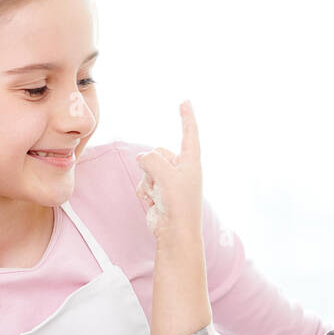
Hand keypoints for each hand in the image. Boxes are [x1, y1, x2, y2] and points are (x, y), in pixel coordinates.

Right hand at [135, 100, 202, 242]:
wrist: (173, 232)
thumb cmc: (178, 203)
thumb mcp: (165, 174)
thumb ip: (151, 158)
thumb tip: (142, 158)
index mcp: (191, 161)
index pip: (189, 133)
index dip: (187, 116)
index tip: (185, 101)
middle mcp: (181, 168)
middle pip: (157, 152)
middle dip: (152, 166)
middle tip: (162, 183)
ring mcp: (169, 181)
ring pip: (147, 168)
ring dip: (148, 182)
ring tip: (159, 196)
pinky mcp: (158, 192)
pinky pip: (143, 183)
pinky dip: (145, 192)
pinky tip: (154, 203)